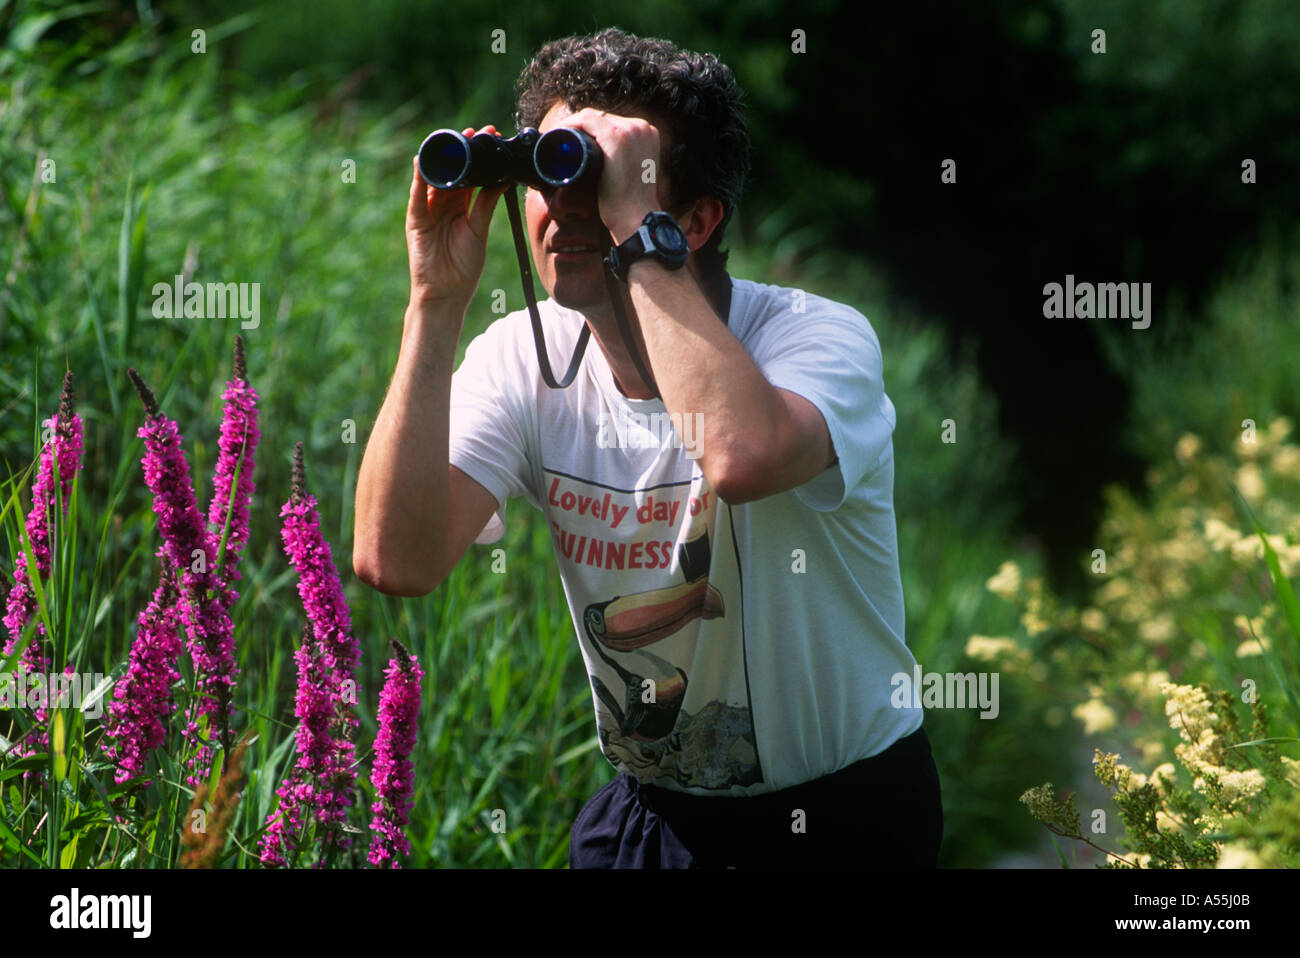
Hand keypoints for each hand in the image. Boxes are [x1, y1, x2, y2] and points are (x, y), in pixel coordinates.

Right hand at [405, 125, 512, 306]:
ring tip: (455, 139)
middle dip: (463, 151)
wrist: (446, 293)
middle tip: (476, 132)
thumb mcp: (479, 230)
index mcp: (461, 207)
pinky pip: (416, 194)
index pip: (470, 175)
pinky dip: (419, 177)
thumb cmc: (463, 267)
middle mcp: (444, 204)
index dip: (478, 157)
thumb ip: (486, 204)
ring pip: (435, 177)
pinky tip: (424, 160)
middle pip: (453, 171)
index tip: (491, 139)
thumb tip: (503, 180)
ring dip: (444, 157)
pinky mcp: (415, 219)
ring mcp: (428, 210)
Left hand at [558, 108, 669, 242]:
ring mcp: (630, 130)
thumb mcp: (633, 176)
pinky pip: (586, 120)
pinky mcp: (616, 136)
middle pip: (602, 118)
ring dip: (572, 125)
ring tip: (558, 140)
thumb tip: (607, 168)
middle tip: (562, 143)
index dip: (590, 130)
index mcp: (648, 134)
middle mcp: (642, 127)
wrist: (636, 218)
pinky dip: (570, 125)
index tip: (574, 143)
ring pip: (592, 117)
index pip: (613, 123)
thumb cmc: (631, 205)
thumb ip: (625, 164)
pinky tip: (559, 135)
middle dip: (580, 128)